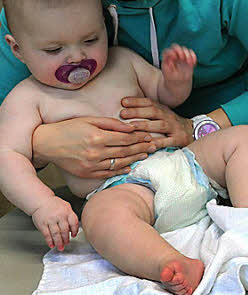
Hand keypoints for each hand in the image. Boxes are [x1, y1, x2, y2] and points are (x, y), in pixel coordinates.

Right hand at [29, 197, 79, 250]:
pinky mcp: (42, 224)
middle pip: (64, 230)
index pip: (73, 223)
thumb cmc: (54, 205)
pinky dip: (49, 241)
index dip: (75, 230)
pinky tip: (51, 245)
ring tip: (60, 247)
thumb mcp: (66, 207)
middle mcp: (59, 216)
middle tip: (67, 243)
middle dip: (66, 239)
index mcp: (67, 212)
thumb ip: (70, 217)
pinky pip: (46, 234)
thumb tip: (72, 229)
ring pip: (56, 234)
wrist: (41, 201)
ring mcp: (50, 220)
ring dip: (59, 242)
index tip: (74, 235)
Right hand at [32, 117, 154, 177]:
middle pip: (125, 151)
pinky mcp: (87, 173)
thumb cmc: (69, 128)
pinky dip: (120, 170)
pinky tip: (129, 167)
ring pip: (119, 163)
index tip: (149, 136)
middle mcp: (95, 152)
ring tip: (146, 155)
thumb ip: (112, 124)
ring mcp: (91, 165)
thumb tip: (131, 127)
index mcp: (97, 137)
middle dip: (141, 148)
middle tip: (154, 146)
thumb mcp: (90, 120)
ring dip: (135, 159)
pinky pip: (108, 173)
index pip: (125, 139)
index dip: (140, 137)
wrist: (47, 143)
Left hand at [119, 97, 193, 149]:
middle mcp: (168, 117)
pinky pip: (166, 141)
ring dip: (145, 126)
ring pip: (159, 126)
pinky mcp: (177, 139)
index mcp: (163, 109)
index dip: (136, 101)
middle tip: (122, 113)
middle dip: (137, 112)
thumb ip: (146, 110)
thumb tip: (124, 106)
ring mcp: (173, 128)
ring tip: (131, 126)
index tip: (123, 102)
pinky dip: (156, 143)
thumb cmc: (170, 123)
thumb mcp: (160, 113)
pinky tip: (146, 144)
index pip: (149, 102)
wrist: (192, 131)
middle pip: (153, 112)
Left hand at [160, 44, 196, 83]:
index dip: (171, 52)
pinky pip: (191, 53)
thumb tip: (170, 62)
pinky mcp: (188, 58)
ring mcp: (181, 56)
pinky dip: (193, 57)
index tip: (174, 57)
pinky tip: (193, 63)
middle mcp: (173, 56)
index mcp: (166, 59)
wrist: (178, 83)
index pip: (167, 51)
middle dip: (180, 51)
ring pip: (184, 49)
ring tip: (189, 63)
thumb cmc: (171, 78)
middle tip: (182, 58)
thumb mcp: (168, 75)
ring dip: (188, 54)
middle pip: (175, 47)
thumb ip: (168, 68)